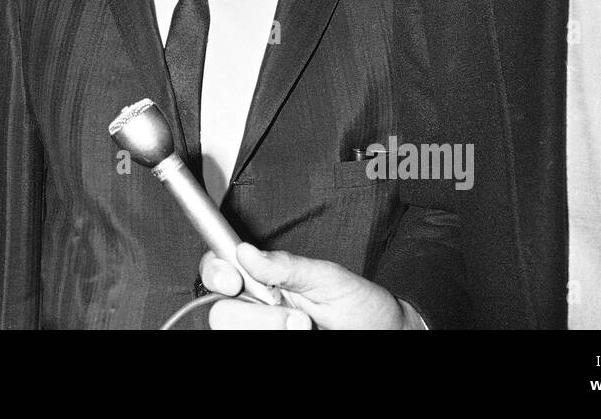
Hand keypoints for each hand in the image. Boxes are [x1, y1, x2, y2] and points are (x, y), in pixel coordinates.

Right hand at [201, 243, 413, 329]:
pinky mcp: (267, 347)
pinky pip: (250, 349)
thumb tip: (246, 252)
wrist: (384, 334)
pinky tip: (301, 338)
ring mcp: (262, 331)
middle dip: (254, 316)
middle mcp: (256, 307)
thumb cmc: (359, 305)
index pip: (219, 269)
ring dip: (268, 330)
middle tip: (297, 317)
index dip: (216, 273)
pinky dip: (275, 339)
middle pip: (220, 313)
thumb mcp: (328, 278)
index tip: (233, 281)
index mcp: (263, 278)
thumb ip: (287, 266)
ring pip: (233, 334)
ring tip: (306, 329)